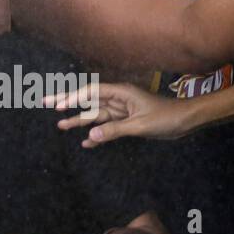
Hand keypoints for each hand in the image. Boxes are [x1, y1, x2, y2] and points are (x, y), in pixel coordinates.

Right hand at [46, 82, 193, 147]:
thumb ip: (115, 130)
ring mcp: (123, 111)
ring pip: (97, 115)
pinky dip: (98, 134)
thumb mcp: (140, 125)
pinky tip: (87, 142)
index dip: (75, 97)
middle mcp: (120, 100)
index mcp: (123, 93)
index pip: (93, 91)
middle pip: (90, 100)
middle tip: (46, 102)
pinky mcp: (128, 122)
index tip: (60, 105)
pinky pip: (108, 127)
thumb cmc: (167, 117)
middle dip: (69, 101)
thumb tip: (91, 136)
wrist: (187, 121)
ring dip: (80, 120)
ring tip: (60, 125)